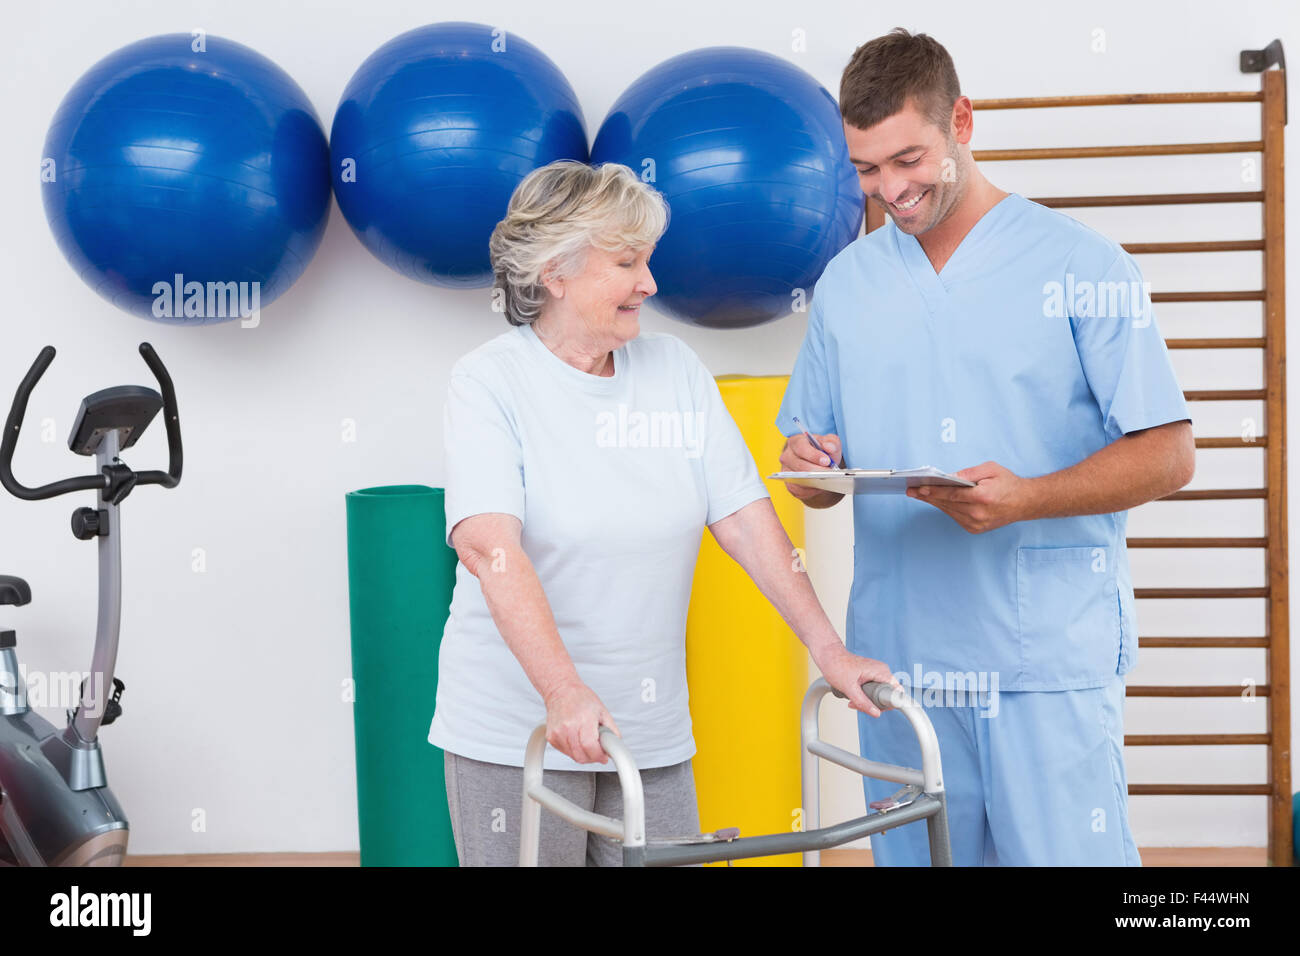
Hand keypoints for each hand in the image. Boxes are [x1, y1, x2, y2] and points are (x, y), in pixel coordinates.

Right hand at [543, 679, 620, 763]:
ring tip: (587, 741)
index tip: (603, 756)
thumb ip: (611, 730)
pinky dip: (573, 750)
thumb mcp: (602, 711)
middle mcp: (568, 727)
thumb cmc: (581, 697)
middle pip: (581, 756)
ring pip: (573, 756)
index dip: (599, 756)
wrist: (561, 690)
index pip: (590, 747)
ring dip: (583, 754)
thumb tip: (615, 746)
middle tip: (598, 751)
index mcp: (583, 719)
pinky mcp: (551, 737)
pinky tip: (576, 739)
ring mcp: (558, 733)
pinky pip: (565, 752)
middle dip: (593, 757)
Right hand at [779, 432, 841, 499]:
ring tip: (828, 480)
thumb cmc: (822, 452)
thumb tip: (828, 447)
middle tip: (830, 473)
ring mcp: (786, 472)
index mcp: (796, 442)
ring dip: (815, 481)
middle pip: (800, 466)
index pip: (801, 447)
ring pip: (800, 479)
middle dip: (817, 470)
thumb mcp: (830, 443)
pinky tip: (822, 486)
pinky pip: (800, 490)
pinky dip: (813, 490)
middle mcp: (787, 456)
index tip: (826, 461)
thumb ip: (831, 442)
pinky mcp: (790, 485)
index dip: (813, 455)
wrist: (818, 465)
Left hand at [811, 643, 900, 717]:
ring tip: (853, 701)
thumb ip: (863, 702)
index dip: (887, 704)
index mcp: (881, 671)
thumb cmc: (837, 665)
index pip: (896, 693)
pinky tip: (854, 697)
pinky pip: (874, 691)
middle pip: (887, 696)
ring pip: (880, 695)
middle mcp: (882, 671)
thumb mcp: (850, 688)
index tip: (875, 708)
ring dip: (867, 701)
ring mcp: (877, 673)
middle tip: (858, 705)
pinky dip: (864, 696)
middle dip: (873, 705)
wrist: (829, 656)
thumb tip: (876, 713)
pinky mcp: (872, 676)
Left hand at [905, 461, 1035, 533]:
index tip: (918, 488)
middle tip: (912, 490)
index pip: (951, 494)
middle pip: (946, 504)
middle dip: (928, 496)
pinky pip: (955, 517)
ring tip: (920, 494)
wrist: (1025, 503)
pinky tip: (937, 501)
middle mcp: (978, 513)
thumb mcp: (991, 469)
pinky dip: (946, 508)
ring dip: (934, 503)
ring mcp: (976, 524)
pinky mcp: (975, 529)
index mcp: (982, 497)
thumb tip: (949, 476)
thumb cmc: (1008, 483)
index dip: (933, 491)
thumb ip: (969, 472)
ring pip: (949, 511)